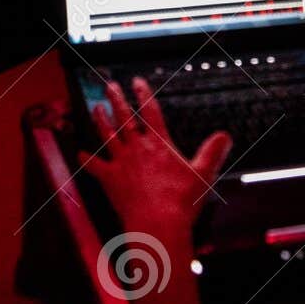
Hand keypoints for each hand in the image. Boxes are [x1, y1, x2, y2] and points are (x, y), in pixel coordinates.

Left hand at [79, 78, 230, 303]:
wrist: (157, 223)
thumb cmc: (182, 200)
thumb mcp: (203, 174)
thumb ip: (213, 152)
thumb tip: (225, 135)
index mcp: (159, 144)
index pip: (150, 111)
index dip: (143, 94)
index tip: (137, 81)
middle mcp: (138, 148)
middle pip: (125, 118)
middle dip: (116, 100)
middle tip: (109, 86)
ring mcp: (121, 162)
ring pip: (108, 135)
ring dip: (101, 120)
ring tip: (95, 108)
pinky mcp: (109, 179)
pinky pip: (94, 166)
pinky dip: (86, 159)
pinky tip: (79, 152)